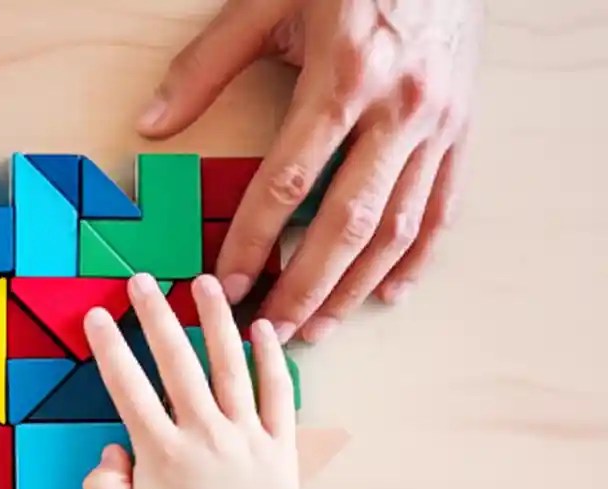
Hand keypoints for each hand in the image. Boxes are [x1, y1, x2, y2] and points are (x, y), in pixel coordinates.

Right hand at [81, 274, 300, 488]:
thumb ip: (104, 487)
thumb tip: (112, 448)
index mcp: (162, 454)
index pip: (128, 387)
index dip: (110, 348)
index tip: (97, 315)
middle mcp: (203, 434)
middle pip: (176, 361)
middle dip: (155, 315)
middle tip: (142, 280)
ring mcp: (245, 435)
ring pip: (228, 364)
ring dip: (214, 320)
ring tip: (203, 283)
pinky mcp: (278, 444)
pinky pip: (276, 392)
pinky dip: (270, 358)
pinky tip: (263, 328)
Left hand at [139, 0, 480, 341]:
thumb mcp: (264, 3)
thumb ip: (204, 66)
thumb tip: (150, 124)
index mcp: (342, 78)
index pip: (288, 182)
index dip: (253, 241)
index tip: (226, 284)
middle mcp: (398, 108)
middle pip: (346, 222)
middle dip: (305, 286)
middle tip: (270, 330)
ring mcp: (438, 123)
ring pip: (397, 225)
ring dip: (356, 286)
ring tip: (320, 327)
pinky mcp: (463, 128)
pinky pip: (441, 206)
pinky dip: (415, 256)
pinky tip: (387, 292)